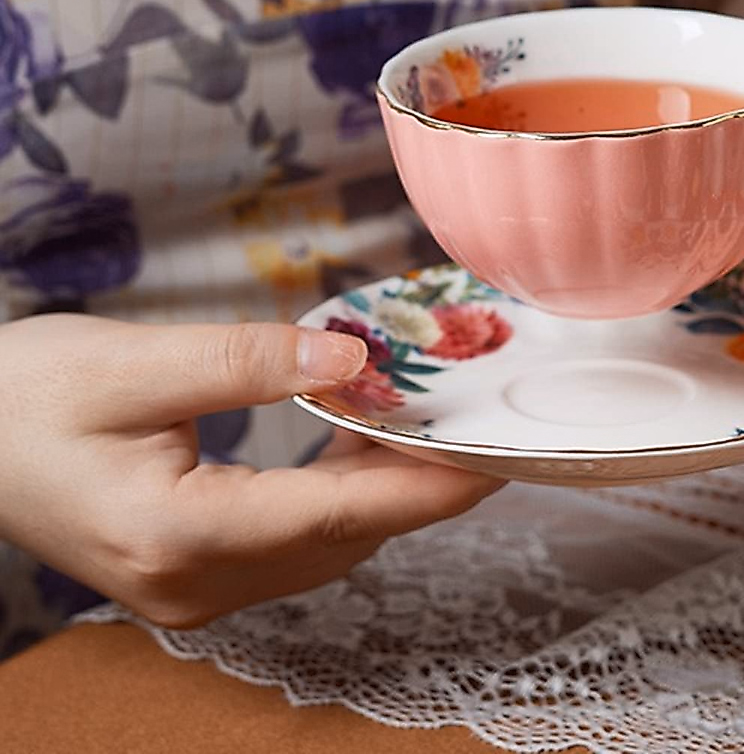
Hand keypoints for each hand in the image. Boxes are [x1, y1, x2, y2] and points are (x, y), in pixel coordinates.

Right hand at [0, 314, 499, 627]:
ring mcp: (191, 590)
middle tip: (480, 425)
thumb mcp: (133, 361)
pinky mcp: (192, 573)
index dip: (422, 486)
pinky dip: (340, 497)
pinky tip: (358, 440)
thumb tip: (351, 358)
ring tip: (432, 424)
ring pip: (324, 548)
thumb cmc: (27, 396)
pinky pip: (294, 543)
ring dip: (383, 490)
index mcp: (174, 536)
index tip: (492, 458)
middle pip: (340, 538)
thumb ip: (247, 360)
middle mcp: (190, 584)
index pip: (332, 516)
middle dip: (418, 485)